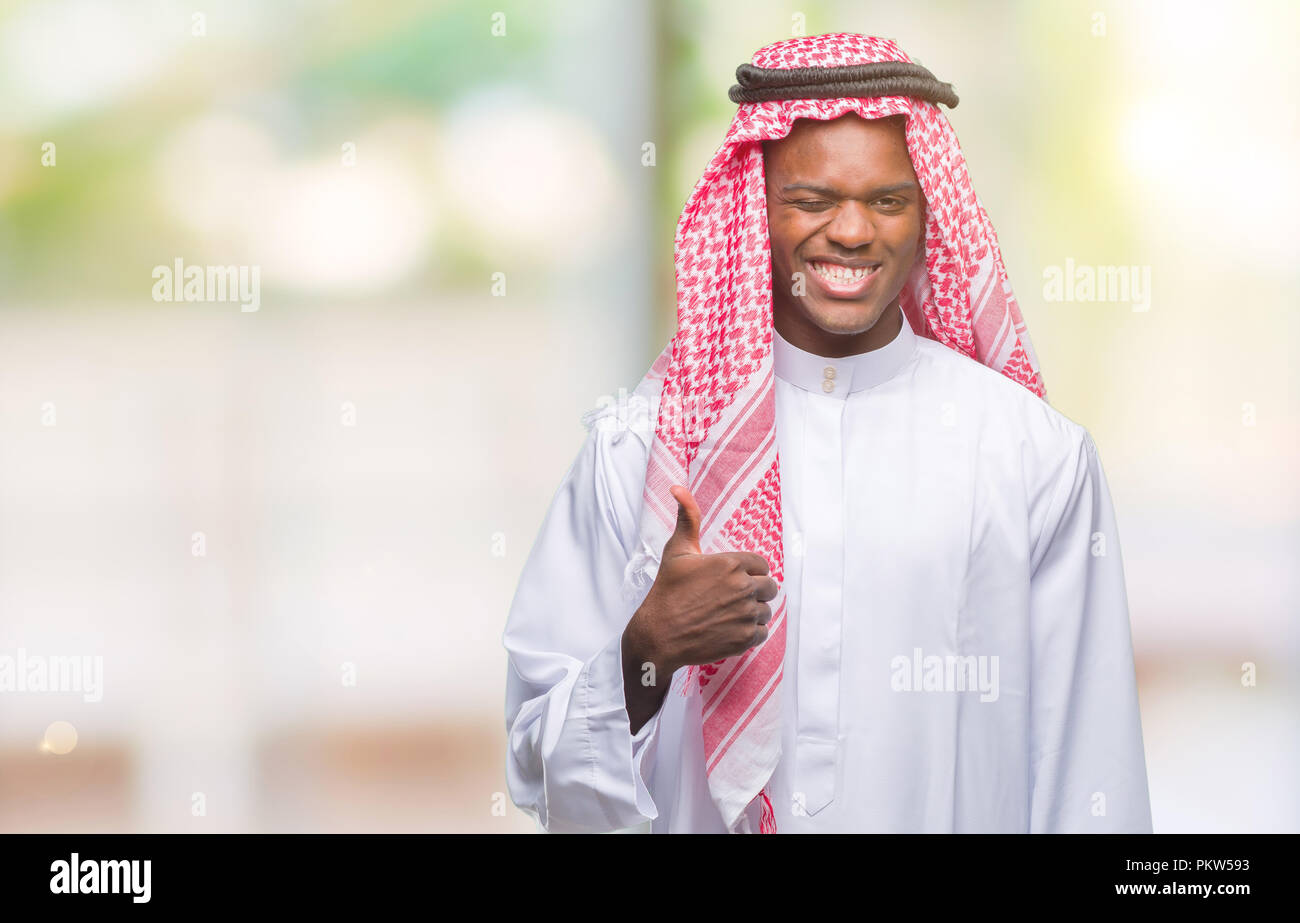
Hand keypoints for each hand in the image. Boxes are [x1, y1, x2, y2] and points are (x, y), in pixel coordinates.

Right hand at [627, 484, 778, 675]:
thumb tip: (678, 488)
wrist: (659, 635)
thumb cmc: (667, 591)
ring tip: (730, 614)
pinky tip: (731, 629)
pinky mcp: (745, 638)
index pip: (762, 564)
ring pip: (766, 610)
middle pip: (770, 587)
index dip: (750, 571)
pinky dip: (751, 632)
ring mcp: (746, 614)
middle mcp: (743, 588)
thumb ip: (687, 519)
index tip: (735, 579)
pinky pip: (763, 632)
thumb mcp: (677, 552)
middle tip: (733, 598)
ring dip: (753, 612)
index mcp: (731, 564)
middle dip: (755, 591)